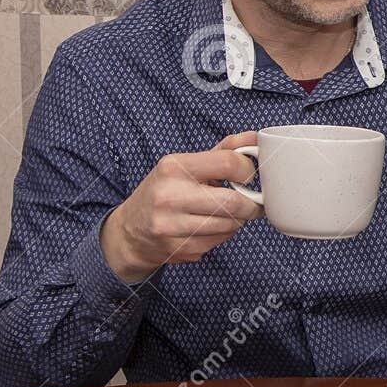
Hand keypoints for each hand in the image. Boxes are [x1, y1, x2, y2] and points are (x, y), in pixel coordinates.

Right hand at [101, 131, 260, 282]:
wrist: (131, 230)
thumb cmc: (165, 190)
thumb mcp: (186, 164)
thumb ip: (223, 151)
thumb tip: (255, 137)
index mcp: (174, 168)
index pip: (228, 164)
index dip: (247, 170)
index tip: (247, 176)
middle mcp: (170, 196)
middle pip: (233, 202)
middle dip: (250, 204)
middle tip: (252, 202)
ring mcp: (173, 226)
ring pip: (231, 224)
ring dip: (238, 220)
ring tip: (229, 213)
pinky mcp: (180, 248)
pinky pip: (220, 241)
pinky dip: (225, 234)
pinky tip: (211, 226)